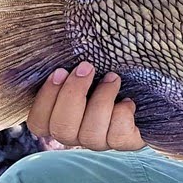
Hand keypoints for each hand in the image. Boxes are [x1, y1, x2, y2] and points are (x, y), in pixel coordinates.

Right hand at [26, 61, 144, 150]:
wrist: (145, 92)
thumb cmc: (102, 73)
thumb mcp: (83, 70)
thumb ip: (67, 67)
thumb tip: (47, 40)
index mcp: (57, 119)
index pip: (38, 122)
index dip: (46, 98)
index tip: (60, 70)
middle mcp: (76, 135)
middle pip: (62, 129)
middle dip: (73, 94)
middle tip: (88, 67)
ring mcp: (99, 142)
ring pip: (90, 134)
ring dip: (101, 100)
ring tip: (112, 78)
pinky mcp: (125, 142)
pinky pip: (118, 138)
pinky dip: (122, 115)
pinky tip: (128, 101)